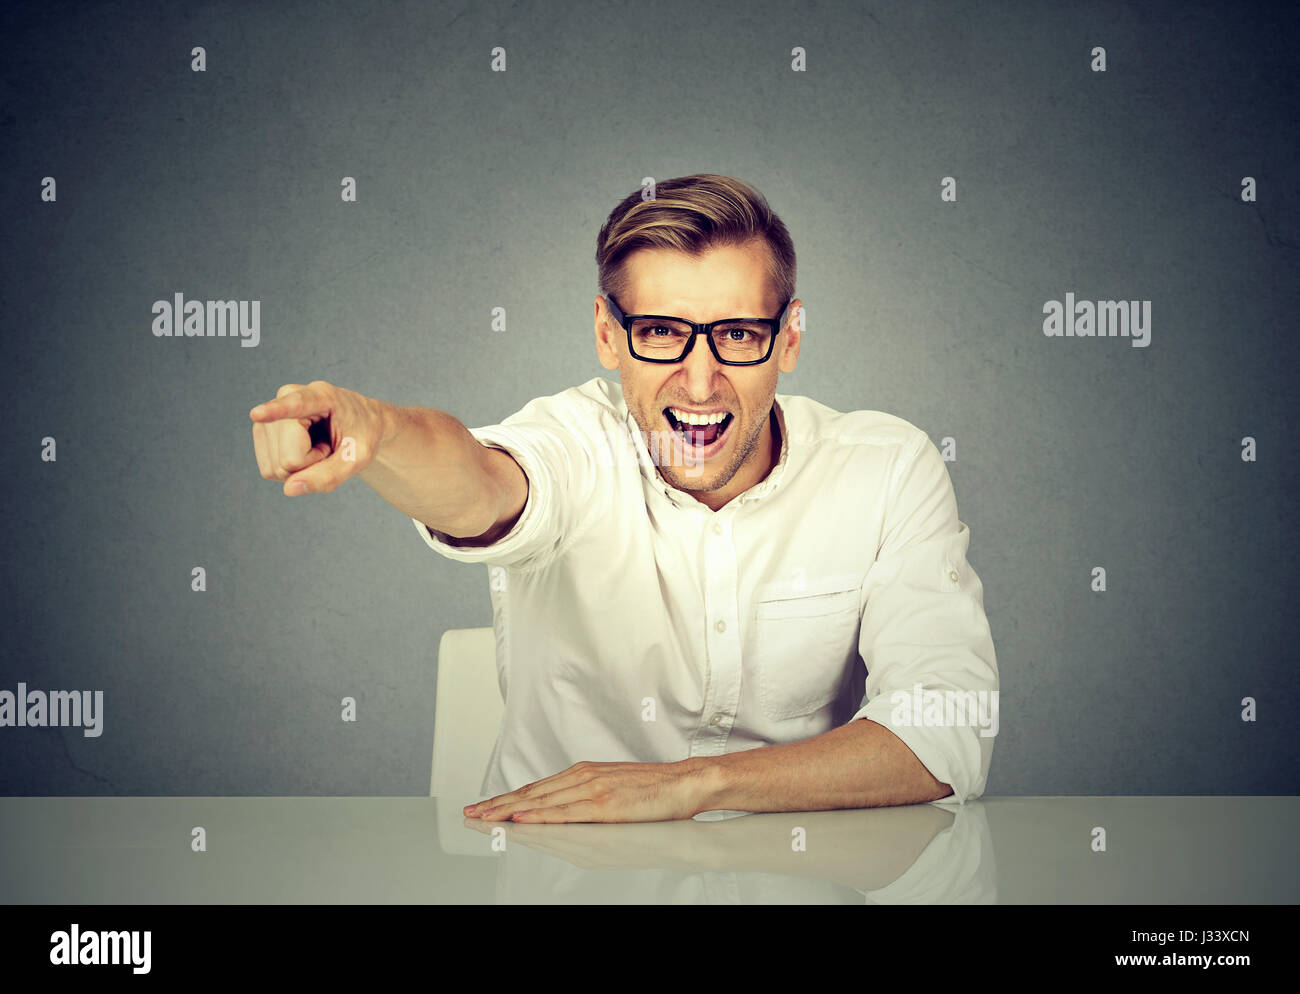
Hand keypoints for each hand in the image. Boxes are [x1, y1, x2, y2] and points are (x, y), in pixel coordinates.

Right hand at [249, 380, 386, 495]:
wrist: (361, 423)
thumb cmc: (363, 435)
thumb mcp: (359, 458)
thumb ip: (330, 475)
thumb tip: (289, 489)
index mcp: (322, 396)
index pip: (296, 405)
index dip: (275, 411)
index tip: (257, 415)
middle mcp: (289, 397)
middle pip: (288, 456)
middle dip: (310, 464)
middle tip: (329, 447)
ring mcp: (272, 415)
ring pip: (275, 466)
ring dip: (300, 468)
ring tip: (319, 446)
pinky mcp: (263, 430)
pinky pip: (268, 470)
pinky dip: (289, 470)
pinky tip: (305, 451)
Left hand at [464, 759, 714, 823]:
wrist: (685, 782)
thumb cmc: (656, 789)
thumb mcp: (614, 788)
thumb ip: (588, 797)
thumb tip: (567, 811)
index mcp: (584, 774)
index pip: (537, 788)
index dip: (508, 798)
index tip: (485, 805)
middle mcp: (583, 777)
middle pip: (531, 793)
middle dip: (498, 804)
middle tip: (470, 813)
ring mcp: (592, 789)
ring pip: (541, 801)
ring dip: (508, 809)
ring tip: (484, 817)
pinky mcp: (604, 804)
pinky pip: (565, 812)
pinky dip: (539, 815)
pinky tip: (521, 817)